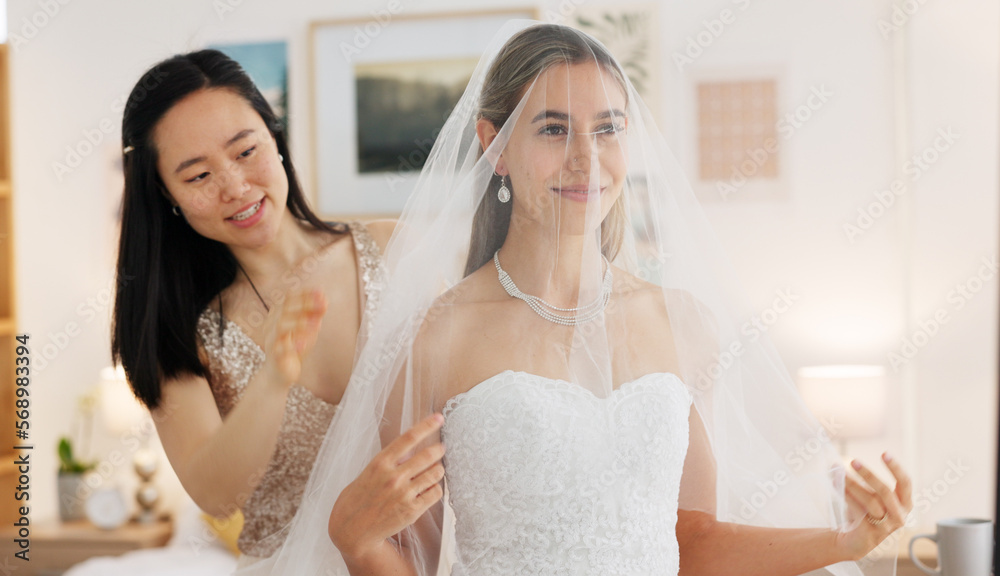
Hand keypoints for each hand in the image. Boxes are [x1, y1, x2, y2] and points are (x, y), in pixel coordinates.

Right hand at [263, 289, 326, 387]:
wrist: (280, 374)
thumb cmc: (294, 347)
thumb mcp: (308, 330)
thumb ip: (314, 316)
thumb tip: (325, 300)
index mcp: (278, 316)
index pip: (288, 299)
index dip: (304, 294)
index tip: (321, 291)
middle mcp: (272, 325)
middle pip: (284, 309)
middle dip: (305, 304)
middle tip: (324, 304)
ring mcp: (272, 340)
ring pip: (280, 326)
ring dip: (299, 323)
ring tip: (317, 324)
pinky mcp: (274, 357)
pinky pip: (280, 349)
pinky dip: (293, 345)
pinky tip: (305, 344)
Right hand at [328, 413, 446, 564]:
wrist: (351, 531)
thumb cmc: (358, 499)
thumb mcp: (369, 473)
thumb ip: (390, 462)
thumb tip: (413, 451)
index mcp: (379, 463)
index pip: (408, 438)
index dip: (426, 425)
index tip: (439, 417)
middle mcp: (393, 477)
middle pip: (428, 456)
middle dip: (439, 449)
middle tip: (441, 448)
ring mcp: (403, 494)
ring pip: (435, 474)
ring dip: (438, 469)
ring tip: (435, 470)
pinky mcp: (412, 511)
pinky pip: (435, 493)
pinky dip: (436, 488)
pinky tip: (430, 489)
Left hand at [836, 452, 912, 560]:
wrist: (855, 540)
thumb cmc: (865, 513)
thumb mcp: (869, 495)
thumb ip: (861, 481)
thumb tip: (837, 464)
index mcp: (904, 502)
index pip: (905, 482)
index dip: (896, 468)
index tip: (884, 453)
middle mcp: (900, 515)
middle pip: (885, 491)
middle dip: (869, 474)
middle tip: (853, 461)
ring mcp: (887, 525)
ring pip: (870, 500)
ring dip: (853, 484)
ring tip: (838, 473)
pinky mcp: (872, 532)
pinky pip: (858, 510)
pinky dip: (847, 495)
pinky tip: (837, 486)